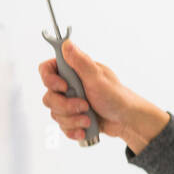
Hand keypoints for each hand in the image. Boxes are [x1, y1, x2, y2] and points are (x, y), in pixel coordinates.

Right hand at [38, 40, 166, 147]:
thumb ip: (80, 62)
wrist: (126, 120)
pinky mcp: (73, 117)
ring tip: (88, 119)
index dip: (50, 80)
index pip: (47, 69)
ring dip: (72, 119)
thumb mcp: (97, 78)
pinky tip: (84, 128)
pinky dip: (73, 130)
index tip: (64, 87)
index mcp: (74, 71)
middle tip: (84, 106)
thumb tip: (66, 43)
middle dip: (65, 106)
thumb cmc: (116, 97)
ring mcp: (70, 102)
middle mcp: (70, 85)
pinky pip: (62, 126)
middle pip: (49, 96)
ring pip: (55, 113)